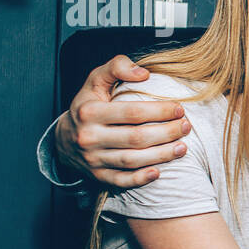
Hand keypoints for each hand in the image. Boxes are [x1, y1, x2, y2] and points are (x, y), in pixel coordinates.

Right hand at [55, 55, 189, 187]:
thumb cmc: (88, 105)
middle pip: (136, 138)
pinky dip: (140, 179)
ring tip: (182, 147)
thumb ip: (117, 67)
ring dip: (162, 155)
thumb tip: (144, 73)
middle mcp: (89, 137)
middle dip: (166, 132)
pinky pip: (121, 181)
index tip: (179, 108)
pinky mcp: (97, 176)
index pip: (132, 112)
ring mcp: (93, 159)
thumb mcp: (95, 80)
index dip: (160, 110)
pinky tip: (159, 172)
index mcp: (90, 112)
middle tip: (186, 127)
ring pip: (132, 160)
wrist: (63, 138)